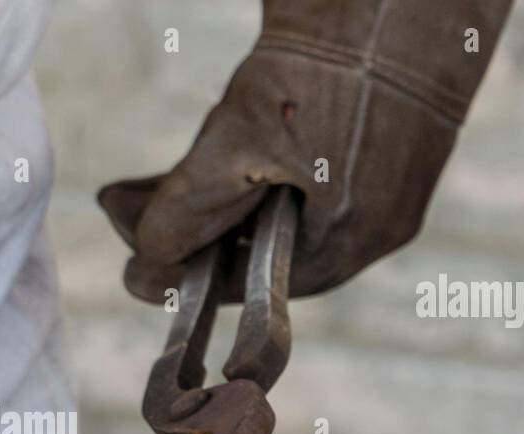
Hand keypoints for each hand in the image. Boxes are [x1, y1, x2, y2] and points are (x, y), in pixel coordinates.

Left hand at [100, 0, 511, 302]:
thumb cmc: (325, 60)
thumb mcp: (236, 138)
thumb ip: (187, 207)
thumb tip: (146, 259)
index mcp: (347, 239)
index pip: (251, 284)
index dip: (185, 276)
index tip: (133, 268)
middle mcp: (376, 228)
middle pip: (265, 253)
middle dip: (194, 233)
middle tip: (133, 213)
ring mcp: (390, 192)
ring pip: (283, 218)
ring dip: (218, 204)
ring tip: (155, 184)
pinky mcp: (389, 155)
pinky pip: (310, 189)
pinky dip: (257, 178)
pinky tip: (213, 156)